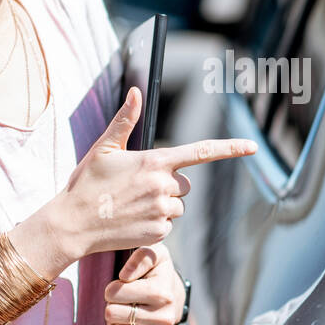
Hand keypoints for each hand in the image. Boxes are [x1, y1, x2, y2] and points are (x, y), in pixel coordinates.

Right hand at [39, 87, 256, 262]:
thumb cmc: (86, 184)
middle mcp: (163, 186)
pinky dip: (154, 224)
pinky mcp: (158, 233)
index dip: (230, 148)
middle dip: (168, 186)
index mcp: (154, 161)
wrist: (72, 224)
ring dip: (162, 206)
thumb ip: (125, 120)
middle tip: (137, 188)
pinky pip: (167, 226)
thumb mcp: (104, 148)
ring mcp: (162, 211)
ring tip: (131, 206)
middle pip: (185, 185)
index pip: (201, 152)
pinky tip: (131, 221)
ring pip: (177, 206)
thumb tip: (137, 91)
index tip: (252, 146)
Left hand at [104, 242, 182, 324]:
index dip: (111, 289)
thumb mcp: (154, 253)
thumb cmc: (155, 272)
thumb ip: (141, 256)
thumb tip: (125, 275)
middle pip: (111, 314)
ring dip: (112, 324)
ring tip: (123, 315)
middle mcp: (165, 317)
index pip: (115, 293)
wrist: (172, 294)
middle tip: (122, 302)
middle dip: (111, 306)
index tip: (119, 286)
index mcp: (162, 292)